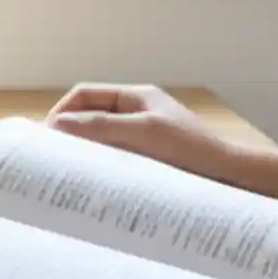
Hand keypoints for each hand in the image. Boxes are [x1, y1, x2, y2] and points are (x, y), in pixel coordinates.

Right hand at [46, 83, 235, 181]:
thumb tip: (59, 124)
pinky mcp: (149, 159)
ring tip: (68, 172)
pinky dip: (101, 166)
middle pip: (90, 116)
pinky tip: (95, 183)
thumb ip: (102, 126)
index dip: (63, 111)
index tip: (47, 137)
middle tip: (51, 158)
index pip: (85, 95)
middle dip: (70, 134)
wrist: (230, 176)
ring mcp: (143, 136)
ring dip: (85, 152)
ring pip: (101, 139)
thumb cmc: (193, 149)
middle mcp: (137, 113)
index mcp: (136, 96)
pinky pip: (116, 158)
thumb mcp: (144, 133)